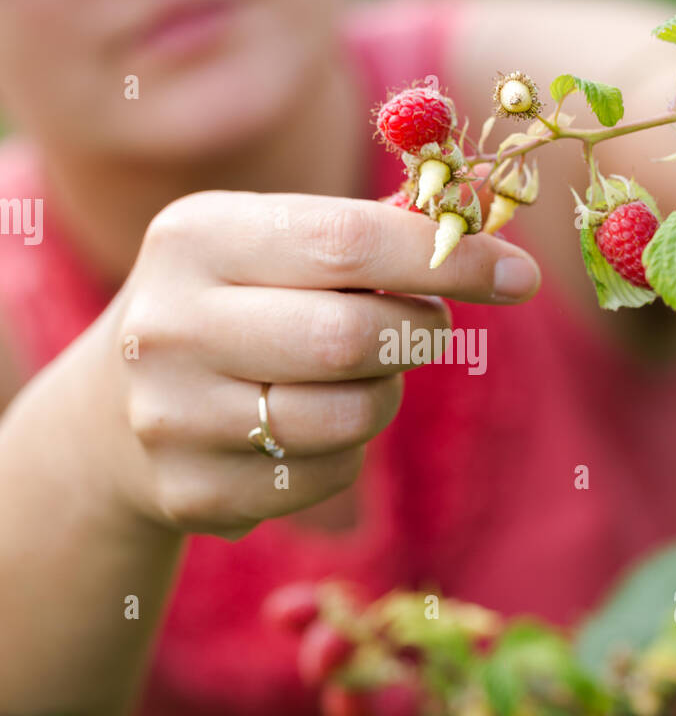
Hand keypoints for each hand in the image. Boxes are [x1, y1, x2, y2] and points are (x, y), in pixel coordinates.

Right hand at [92, 190, 539, 538]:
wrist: (115, 410)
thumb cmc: (231, 305)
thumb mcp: (269, 245)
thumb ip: (366, 233)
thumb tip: (486, 222)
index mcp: (195, 236)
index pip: (347, 241)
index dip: (449, 258)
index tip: (521, 277)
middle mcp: (169, 324)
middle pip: (351, 336)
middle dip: (418, 333)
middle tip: (429, 326)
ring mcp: (172, 417)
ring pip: (348, 416)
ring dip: (385, 396)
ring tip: (361, 374)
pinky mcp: (191, 494)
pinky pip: (326, 478)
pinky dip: (348, 452)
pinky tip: (312, 426)